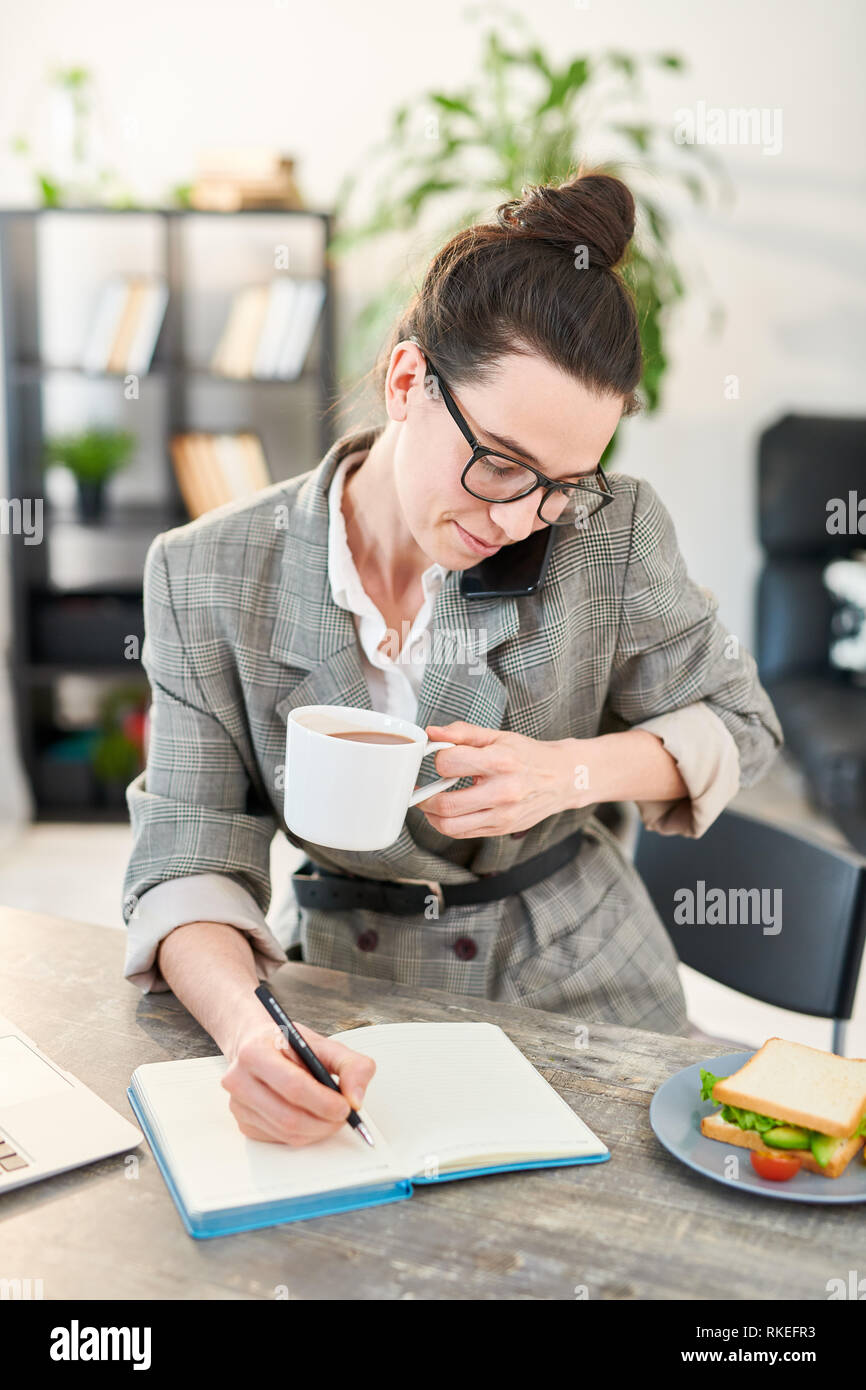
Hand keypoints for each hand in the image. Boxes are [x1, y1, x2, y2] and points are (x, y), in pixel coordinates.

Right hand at [220, 1017, 375, 1145]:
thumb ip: (350, 1065)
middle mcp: (239, 1079)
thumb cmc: (288, 1044)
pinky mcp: (243, 1123)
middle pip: (288, 1116)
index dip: (324, 1102)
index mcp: (255, 1052)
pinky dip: (303, 1134)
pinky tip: (311, 1117)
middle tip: (344, 1116)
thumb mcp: (323, 1044)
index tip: (346, 1107)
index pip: (293, 1086)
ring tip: (331, 1116)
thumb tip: (356, 1099)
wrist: (256, 1045)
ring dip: (317, 1130)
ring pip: (286, 1133)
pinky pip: (280, 1139)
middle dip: (324, 1122)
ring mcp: (238, 1105)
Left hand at [419, 720, 577, 838]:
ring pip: (450, 826)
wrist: (563, 779)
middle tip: (419, 788)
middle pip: (446, 803)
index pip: (449, 764)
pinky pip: (462, 833)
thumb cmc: (528, 755)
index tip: (438, 758)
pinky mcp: (501, 829)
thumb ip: (462, 732)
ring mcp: (503, 815)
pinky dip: (446, 824)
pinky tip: (446, 811)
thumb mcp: (498, 736)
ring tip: (429, 802)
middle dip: (423, 796)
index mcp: (500, 762)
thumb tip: (432, 732)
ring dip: (431, 815)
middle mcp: (503, 792)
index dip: (437, 759)